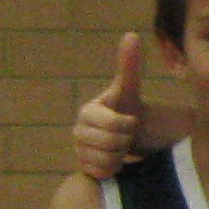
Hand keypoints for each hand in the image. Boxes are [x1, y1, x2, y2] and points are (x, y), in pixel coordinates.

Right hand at [73, 33, 144, 180]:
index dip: (129, 126)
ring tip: (122, 147)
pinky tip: (117, 161)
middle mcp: (77, 130)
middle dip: (126, 141)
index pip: (115, 125)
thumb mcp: (131, 90)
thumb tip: (131, 35)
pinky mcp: (83, 168)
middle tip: (127, 136)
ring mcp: (78, 150)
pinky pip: (102, 173)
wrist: (131, 139)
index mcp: (87, 111)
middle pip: (112, 143)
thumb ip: (129, 65)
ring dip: (121, 155)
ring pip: (107, 159)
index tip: (130, 120)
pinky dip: (114, 169)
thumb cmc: (130, 111)